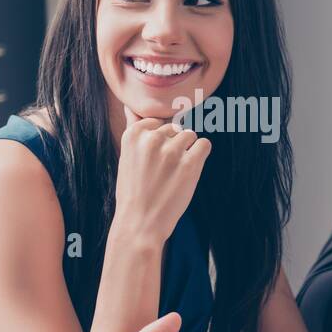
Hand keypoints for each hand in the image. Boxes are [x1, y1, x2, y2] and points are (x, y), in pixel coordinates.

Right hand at [111, 105, 210, 244]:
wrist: (139, 224)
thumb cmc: (134, 192)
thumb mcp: (127, 157)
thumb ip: (134, 130)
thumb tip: (131, 106)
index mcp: (133, 135)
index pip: (157, 122)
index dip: (159, 143)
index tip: (153, 162)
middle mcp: (152, 138)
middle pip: (174, 129)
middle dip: (173, 147)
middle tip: (163, 173)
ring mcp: (171, 150)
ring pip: (190, 135)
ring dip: (187, 152)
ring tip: (175, 174)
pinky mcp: (190, 163)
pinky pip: (204, 145)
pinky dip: (200, 156)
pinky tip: (189, 172)